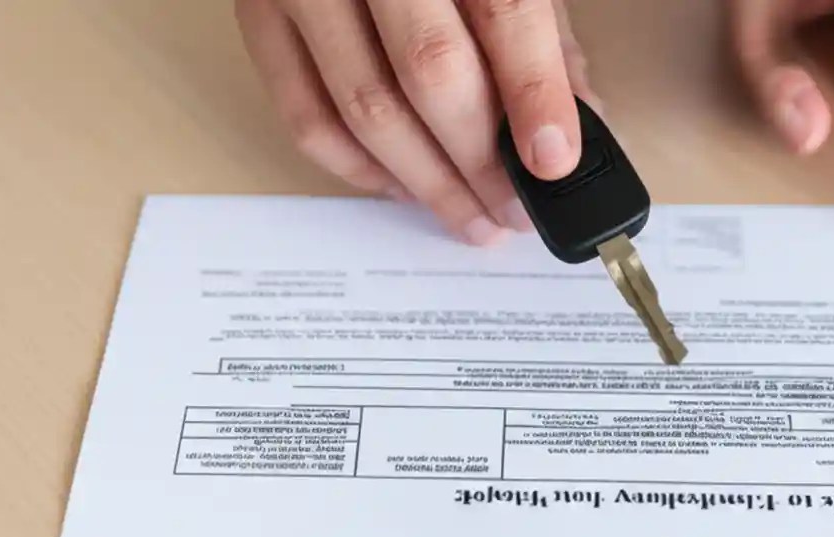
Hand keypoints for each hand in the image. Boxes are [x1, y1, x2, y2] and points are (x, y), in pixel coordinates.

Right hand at [236, 0, 599, 244]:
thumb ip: (540, 39)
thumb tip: (572, 128)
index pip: (502, 13)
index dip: (533, 95)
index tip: (554, 163)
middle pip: (429, 73)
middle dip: (481, 163)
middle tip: (515, 211)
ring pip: (365, 111)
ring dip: (427, 184)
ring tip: (472, 219)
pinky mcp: (261, 18)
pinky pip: (307, 118)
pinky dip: (362, 171)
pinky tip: (407, 187)